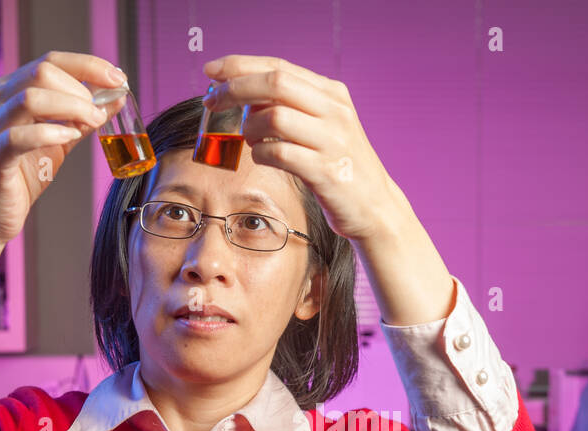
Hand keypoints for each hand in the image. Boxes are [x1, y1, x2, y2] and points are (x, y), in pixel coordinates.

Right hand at [0, 51, 127, 247]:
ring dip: (71, 106)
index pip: (50, 61)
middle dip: (81, 89)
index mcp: (10, 92)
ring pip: (30, 97)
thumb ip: (83, 119)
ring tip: (92, 122)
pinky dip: (49, 132)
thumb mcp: (60, 140)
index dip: (88, 65)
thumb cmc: (21, 176)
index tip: (118, 78)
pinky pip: (18, 136)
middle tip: (101, 113)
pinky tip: (68, 137)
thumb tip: (115, 97)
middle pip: (41, 72)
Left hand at [201, 55, 400, 242]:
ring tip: (250, 140)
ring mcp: (333, 141)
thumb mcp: (322, 127)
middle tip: (212, 102)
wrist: (375, 207)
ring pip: (274, 117)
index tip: (211, 71)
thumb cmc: (339, 166)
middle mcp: (335, 111)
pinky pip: (280, 154)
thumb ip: (291, 107)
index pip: (279, 66)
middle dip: (235, 88)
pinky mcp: (327, 171)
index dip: (240, 65)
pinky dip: (261, 154)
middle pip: (274, 83)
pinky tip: (262, 158)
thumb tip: (241, 94)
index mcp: (332, 94)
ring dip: (250, 127)